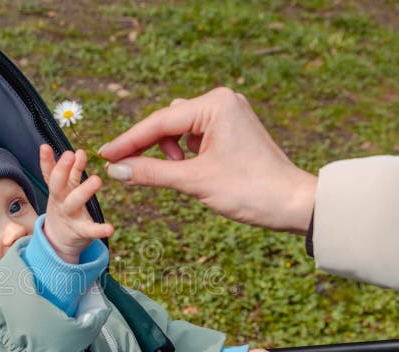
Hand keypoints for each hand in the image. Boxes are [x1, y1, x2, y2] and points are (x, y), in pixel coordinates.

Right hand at [39, 145, 114, 262]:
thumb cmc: (64, 209)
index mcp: (57, 191)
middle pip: (57, 185)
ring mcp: (70, 216)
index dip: (47, 160)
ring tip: (96, 179)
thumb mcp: (64, 191)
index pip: (50, 173)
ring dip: (84, 191)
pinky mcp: (81, 231)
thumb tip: (78, 151)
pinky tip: (110, 228)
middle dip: (62, 170)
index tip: (45, 146)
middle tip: (69, 154)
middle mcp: (60, 202)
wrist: (58, 242)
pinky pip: (90, 230)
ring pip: (73, 203)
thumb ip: (71, 172)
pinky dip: (99, 229)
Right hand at [98, 87, 316, 233]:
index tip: (104, 154)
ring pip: (180, 129)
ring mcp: (229, 113)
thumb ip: (150, 172)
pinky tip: (185, 170)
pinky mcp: (233, 129)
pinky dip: (184, 153)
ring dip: (167, 151)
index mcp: (215, 105)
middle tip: (120, 167)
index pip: (159, 122)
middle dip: (146, 146)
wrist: (294, 204)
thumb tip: (115, 170)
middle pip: (168, 122)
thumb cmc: (250, 190)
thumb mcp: (193, 181)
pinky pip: (196, 135)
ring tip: (172, 174)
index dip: (128, 141)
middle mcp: (222, 101)